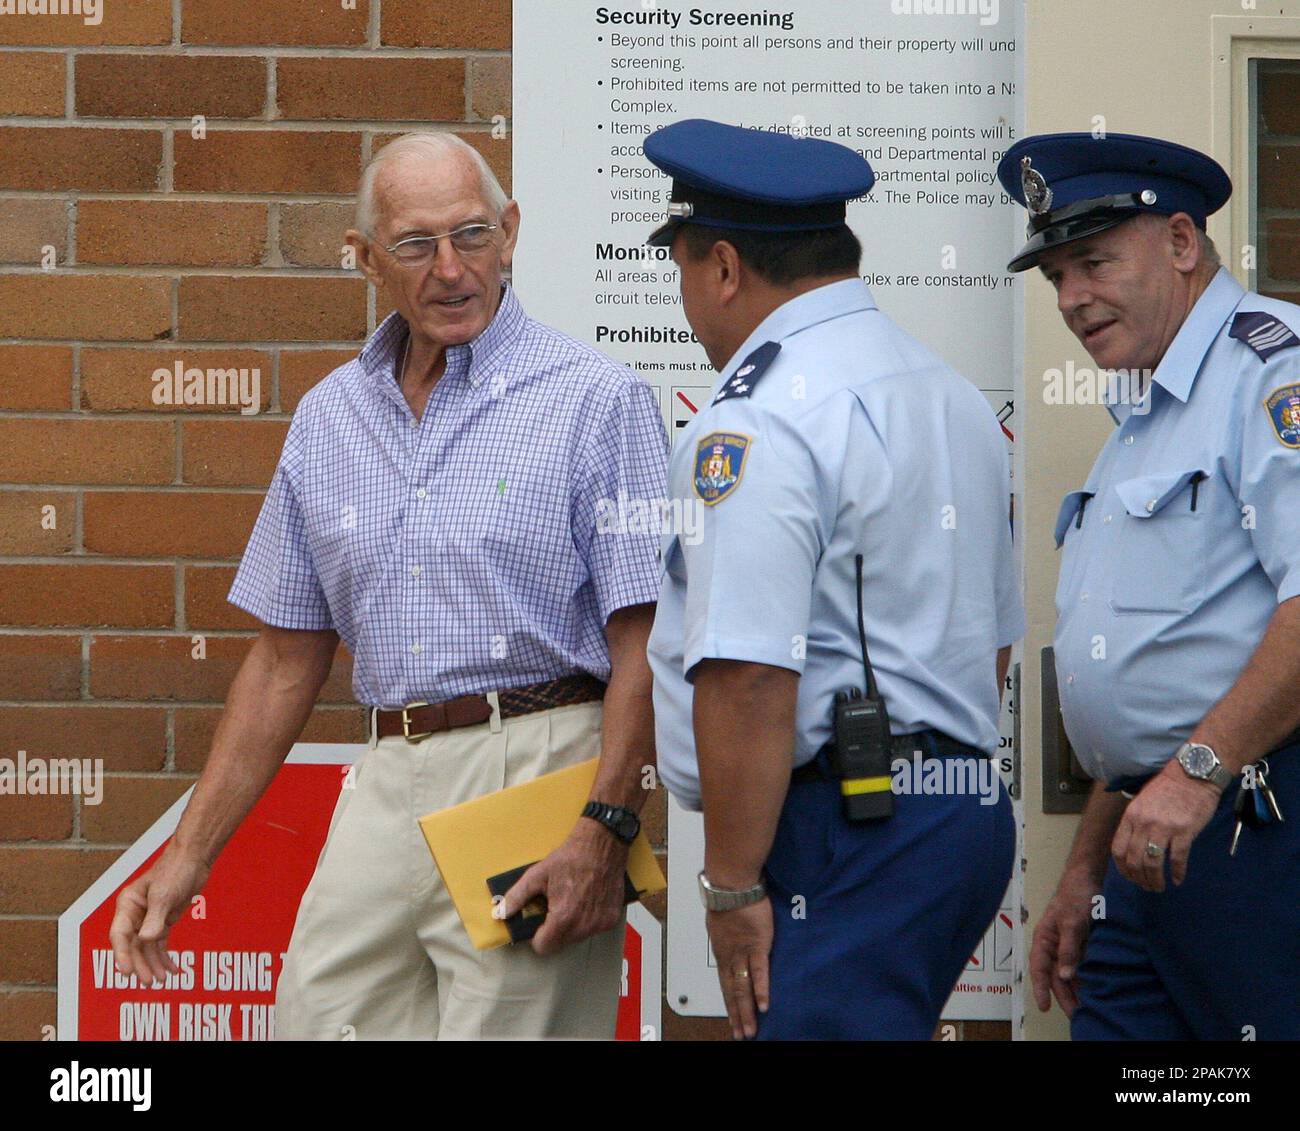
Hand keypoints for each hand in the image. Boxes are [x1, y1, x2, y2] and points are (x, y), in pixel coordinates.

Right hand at [109, 842, 209, 985]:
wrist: (194, 859)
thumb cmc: (175, 870)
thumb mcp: (165, 894)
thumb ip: (155, 917)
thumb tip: (146, 939)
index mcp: (127, 905)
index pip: (120, 935)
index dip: (122, 955)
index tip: (127, 972)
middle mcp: (134, 914)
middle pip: (133, 945)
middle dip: (140, 964)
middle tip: (148, 983)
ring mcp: (148, 918)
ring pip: (146, 947)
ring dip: (153, 964)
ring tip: (160, 981)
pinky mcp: (162, 920)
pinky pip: (159, 943)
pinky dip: (164, 957)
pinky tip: (172, 969)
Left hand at [496, 820, 627, 955]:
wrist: (602, 844)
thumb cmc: (570, 858)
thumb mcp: (537, 874)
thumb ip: (517, 897)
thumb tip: (500, 914)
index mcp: (563, 917)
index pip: (543, 947)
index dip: (536, 936)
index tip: (538, 922)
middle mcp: (584, 926)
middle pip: (560, 944)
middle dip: (553, 931)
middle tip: (554, 907)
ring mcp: (600, 924)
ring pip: (577, 938)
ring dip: (570, 926)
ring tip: (571, 901)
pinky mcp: (612, 919)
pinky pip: (593, 929)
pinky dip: (587, 920)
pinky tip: (586, 900)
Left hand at [706, 898, 771, 1039]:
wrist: (732, 884)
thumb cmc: (728, 897)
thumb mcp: (722, 922)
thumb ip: (727, 937)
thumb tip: (728, 941)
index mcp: (722, 952)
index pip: (724, 984)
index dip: (728, 1003)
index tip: (731, 1019)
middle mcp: (729, 957)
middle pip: (732, 992)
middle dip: (736, 1015)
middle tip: (740, 1034)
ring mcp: (743, 953)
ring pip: (743, 988)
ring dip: (746, 1011)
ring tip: (749, 1030)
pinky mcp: (758, 945)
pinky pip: (759, 972)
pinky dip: (761, 990)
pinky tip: (764, 1007)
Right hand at [1029, 868, 1098, 1016]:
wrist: (1089, 877)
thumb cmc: (1075, 896)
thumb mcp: (1072, 922)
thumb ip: (1068, 949)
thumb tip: (1064, 976)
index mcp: (1044, 938)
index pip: (1038, 968)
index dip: (1040, 988)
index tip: (1043, 1007)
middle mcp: (1053, 944)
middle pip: (1055, 975)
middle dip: (1063, 996)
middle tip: (1075, 1016)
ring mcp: (1067, 944)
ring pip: (1068, 973)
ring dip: (1075, 990)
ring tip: (1085, 1009)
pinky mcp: (1081, 943)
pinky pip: (1080, 966)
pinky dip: (1084, 979)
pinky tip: (1093, 990)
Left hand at [1111, 761, 1220, 890]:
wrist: (1192, 775)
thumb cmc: (1167, 788)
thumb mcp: (1142, 802)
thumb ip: (1135, 822)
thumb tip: (1132, 845)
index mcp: (1130, 816)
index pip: (1119, 849)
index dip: (1123, 868)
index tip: (1130, 877)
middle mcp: (1143, 823)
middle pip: (1134, 860)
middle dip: (1139, 878)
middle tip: (1147, 887)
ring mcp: (1163, 828)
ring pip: (1153, 863)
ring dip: (1155, 880)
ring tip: (1159, 887)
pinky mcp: (1184, 832)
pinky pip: (1177, 859)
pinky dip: (1176, 873)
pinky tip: (1178, 879)